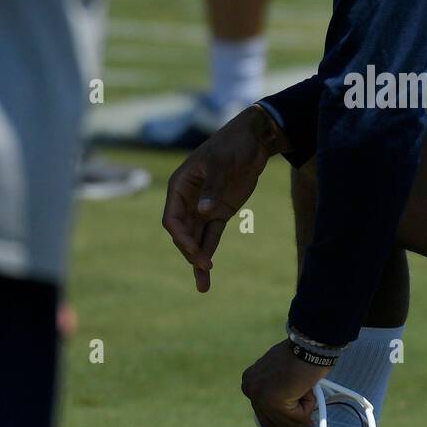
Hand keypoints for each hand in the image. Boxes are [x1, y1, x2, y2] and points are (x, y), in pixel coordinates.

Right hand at [162, 104, 283, 290]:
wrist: (254, 140)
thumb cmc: (234, 146)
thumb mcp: (223, 164)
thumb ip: (213, 188)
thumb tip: (203, 212)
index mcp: (180, 186)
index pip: (172, 219)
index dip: (181, 238)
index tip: (195, 251)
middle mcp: (188, 200)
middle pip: (183, 233)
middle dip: (191, 252)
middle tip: (205, 267)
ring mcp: (204, 207)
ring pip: (196, 239)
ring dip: (198, 260)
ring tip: (203, 286)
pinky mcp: (220, 212)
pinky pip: (211, 236)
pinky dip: (210, 251)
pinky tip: (208, 272)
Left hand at [241, 340, 327, 426]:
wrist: (310, 343)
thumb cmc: (302, 354)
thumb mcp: (283, 373)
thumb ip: (280, 391)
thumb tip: (289, 413)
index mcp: (250, 380)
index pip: (264, 411)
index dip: (285, 412)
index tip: (298, 405)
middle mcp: (249, 388)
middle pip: (271, 421)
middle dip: (292, 417)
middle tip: (306, 404)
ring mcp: (259, 396)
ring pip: (284, 422)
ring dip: (302, 411)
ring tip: (307, 388)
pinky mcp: (273, 402)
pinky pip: (296, 419)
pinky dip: (308, 408)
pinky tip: (307, 388)